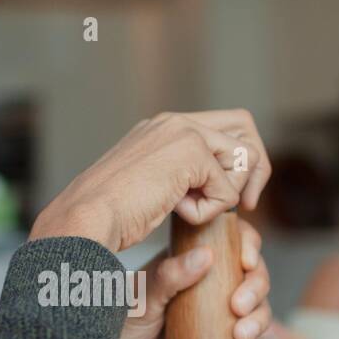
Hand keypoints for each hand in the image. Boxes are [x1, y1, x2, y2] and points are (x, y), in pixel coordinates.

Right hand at [29, 110, 271, 252]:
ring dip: (227, 193)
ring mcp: (181, 131)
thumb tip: (208, 188)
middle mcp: (173, 121)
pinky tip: (177, 214)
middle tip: (245, 205)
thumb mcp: (148, 191)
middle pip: (243, 127)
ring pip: (242, 157)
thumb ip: (177, 180)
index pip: (224, 127)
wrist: (86, 217)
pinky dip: (209, 211)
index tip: (237, 199)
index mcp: (161, 128)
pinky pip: (227, 188)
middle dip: (253, 169)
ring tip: (191, 210)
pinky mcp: (189, 151)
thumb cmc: (107, 217)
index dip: (239, 162)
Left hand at [116, 218, 270, 338]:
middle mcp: (207, 287)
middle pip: (250, 276)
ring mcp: (214, 317)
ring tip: (242, 337)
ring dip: (260, 319)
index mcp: (188, 263)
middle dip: (256, 288)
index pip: (229, 242)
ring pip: (256, 309)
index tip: (246, 261)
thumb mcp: (141, 300)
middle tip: (239, 307)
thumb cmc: (117, 329)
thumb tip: (205, 256)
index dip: (247, 246)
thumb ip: (168, 278)